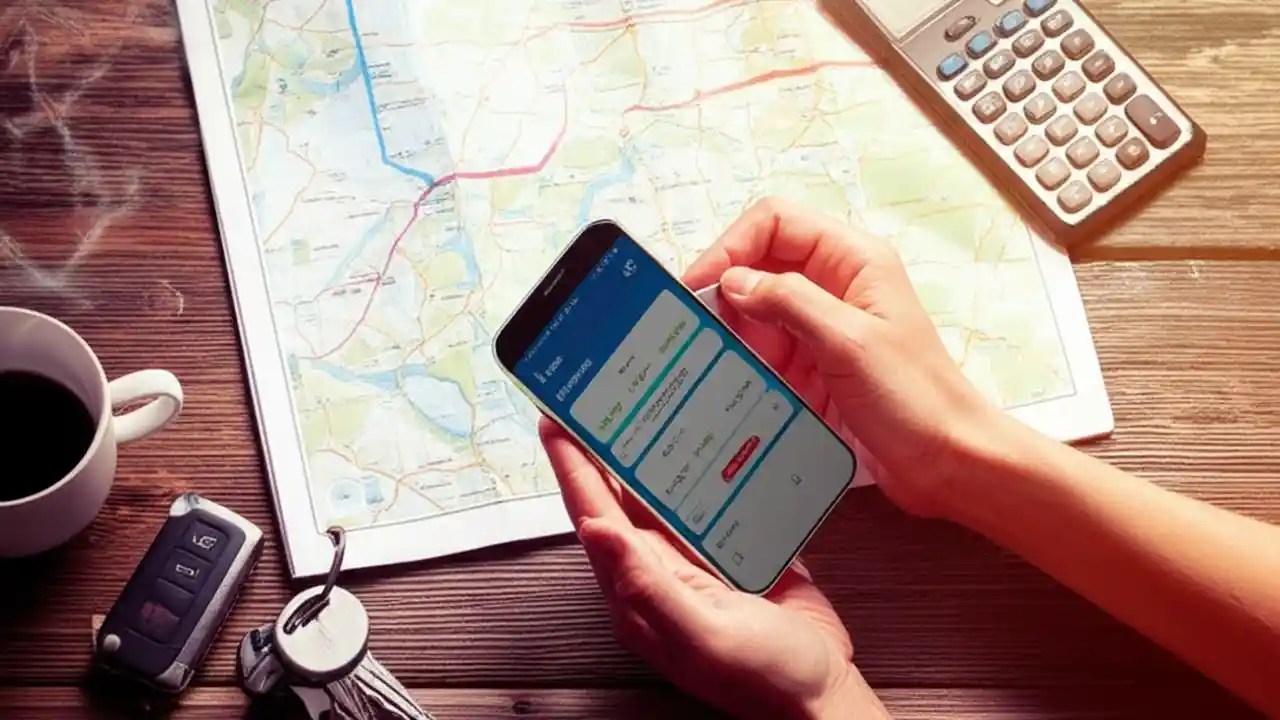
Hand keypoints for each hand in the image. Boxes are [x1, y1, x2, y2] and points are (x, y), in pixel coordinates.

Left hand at [540, 419, 886, 718]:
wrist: (825, 696)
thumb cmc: (764, 678)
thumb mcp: (704, 635)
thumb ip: (649, 585)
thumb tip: (596, 530)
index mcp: (639, 588)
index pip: (594, 513)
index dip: (571, 466)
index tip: (554, 416)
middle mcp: (661, 567)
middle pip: (622, 494)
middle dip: (604, 445)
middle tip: (596, 391)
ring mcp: (699, 556)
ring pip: (666, 490)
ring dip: (655, 446)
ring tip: (646, 397)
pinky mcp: (737, 546)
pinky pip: (714, 496)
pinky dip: (708, 464)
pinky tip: (711, 431)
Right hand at [683, 198, 998, 518]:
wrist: (948, 464)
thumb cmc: (916, 398)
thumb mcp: (849, 341)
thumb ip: (788, 301)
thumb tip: (732, 281)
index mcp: (853, 260)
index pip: (775, 224)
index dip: (732, 246)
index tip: (699, 285)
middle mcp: (835, 286)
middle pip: (759, 267)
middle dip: (724, 295)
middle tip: (691, 330)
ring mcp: (822, 330)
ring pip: (756, 315)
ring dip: (731, 336)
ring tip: (705, 364)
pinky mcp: (813, 369)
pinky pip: (764, 356)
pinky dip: (743, 367)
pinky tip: (727, 387)